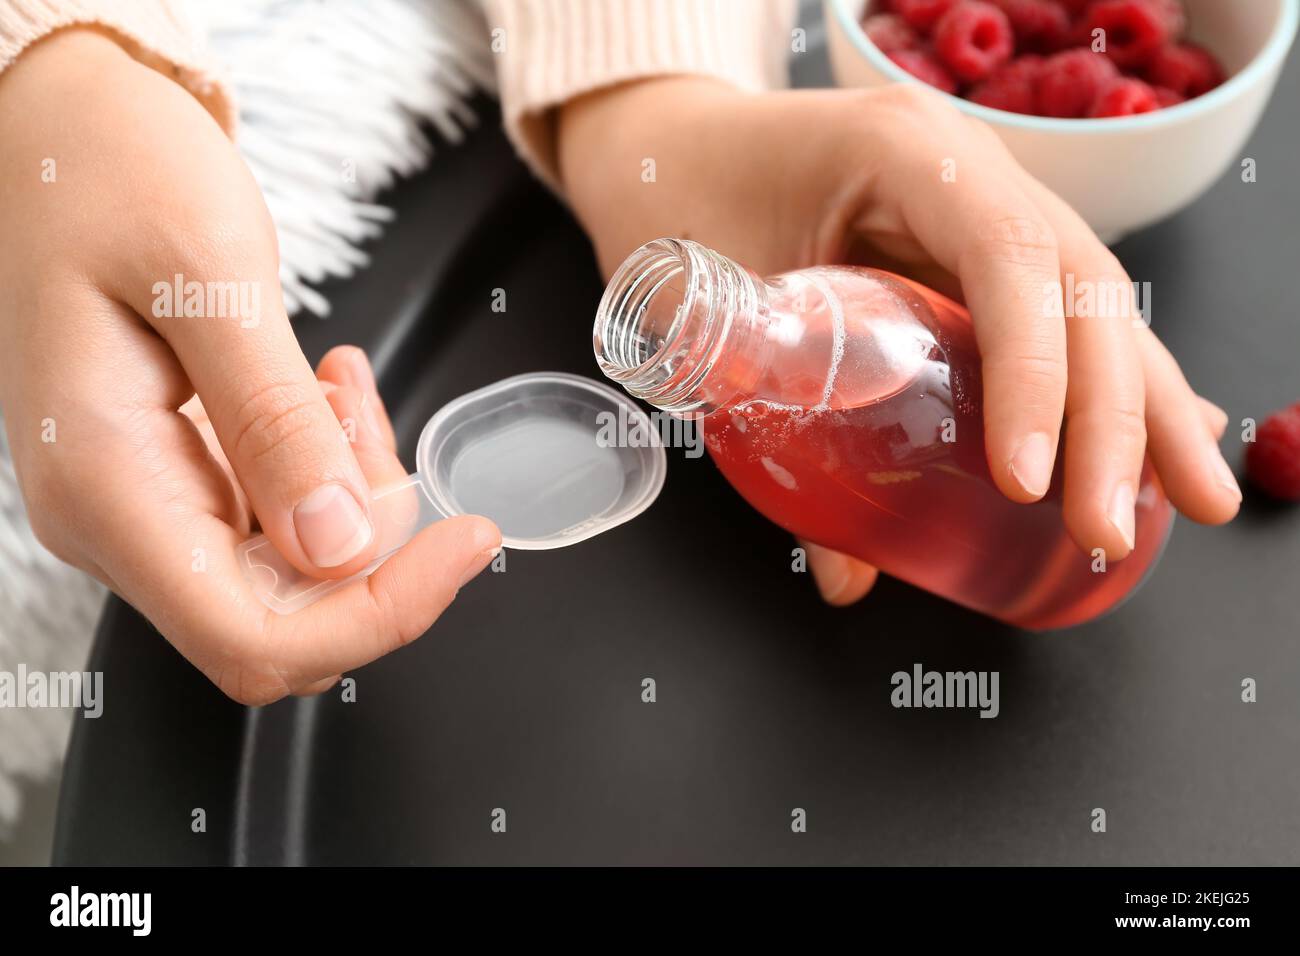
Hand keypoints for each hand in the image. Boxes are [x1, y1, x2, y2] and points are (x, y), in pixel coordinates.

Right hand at [0, 29, 498, 701]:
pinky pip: (281, 513)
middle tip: (372, 416)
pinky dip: (327, 461)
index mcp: (106, 487)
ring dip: (351, 487)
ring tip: (336, 382)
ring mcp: (146, 500)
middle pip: (289, 615)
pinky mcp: (178, 474)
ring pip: (296, 566)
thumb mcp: (209, 277)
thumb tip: (335, 544)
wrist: (55, 123)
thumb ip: (272, 423)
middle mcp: (118, 517)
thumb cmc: (106, 170)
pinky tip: (320, 388)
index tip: (464, 542)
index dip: (378, 614)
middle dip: (371, 537)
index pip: (255, 640)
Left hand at [557, 77, 1238, 604]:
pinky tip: (1160, 435)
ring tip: (1190, 496)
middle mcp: (966, 166)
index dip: (1035, 374)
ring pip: (1092, 301)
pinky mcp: (976, 245)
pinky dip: (1108, 381)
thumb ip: (767, 427)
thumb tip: (849, 573)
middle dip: (1113, 415)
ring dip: (1144, 404)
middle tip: (1108, 525)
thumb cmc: (673, 203)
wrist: (667, 144)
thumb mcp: (700, 312)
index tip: (1028, 479)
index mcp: (901, 152)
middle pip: (1077, 286)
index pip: (1006, 258)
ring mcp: (982, 201)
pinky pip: (1058, 312)